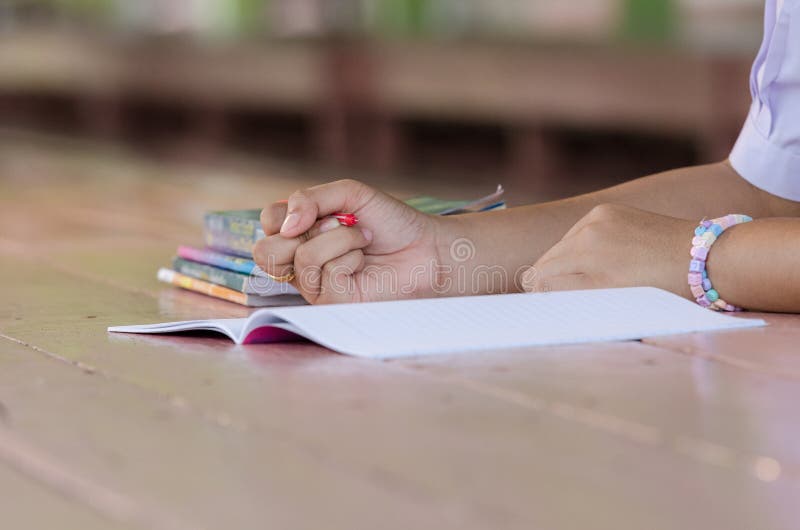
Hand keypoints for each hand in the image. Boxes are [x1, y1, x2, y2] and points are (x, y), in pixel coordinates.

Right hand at [253, 179, 448, 303]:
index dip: (292, 211)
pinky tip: (363, 260)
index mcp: (300, 235)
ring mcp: (316, 286)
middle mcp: (302, 263)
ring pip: (300, 259)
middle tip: (338, 225)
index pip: (268, 221)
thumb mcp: (348, 194)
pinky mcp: (333, 302)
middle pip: (266, 252)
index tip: (327, 210)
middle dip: (306, 229)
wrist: (426, 246)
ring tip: (362, 239)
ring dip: (338, 239)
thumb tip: (285, 226)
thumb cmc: (389, 222)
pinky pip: (324, 274)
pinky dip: (348, 256)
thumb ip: (308, 199)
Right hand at [522, 204, 694, 297]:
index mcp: (584, 252)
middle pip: (547, 259)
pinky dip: (583, 248)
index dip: (542, 296)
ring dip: (567, 264)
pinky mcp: (609, 209)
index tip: (555, 308)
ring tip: (592, 281)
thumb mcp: (610, 296)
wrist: (706, 259)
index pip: (539, 277)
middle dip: (551, 279)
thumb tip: (535, 285)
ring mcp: (598, 216)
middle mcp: (587, 229)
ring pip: (562, 246)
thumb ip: (566, 290)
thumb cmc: (661, 289)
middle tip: (571, 298)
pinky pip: (580, 232)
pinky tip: (604, 261)